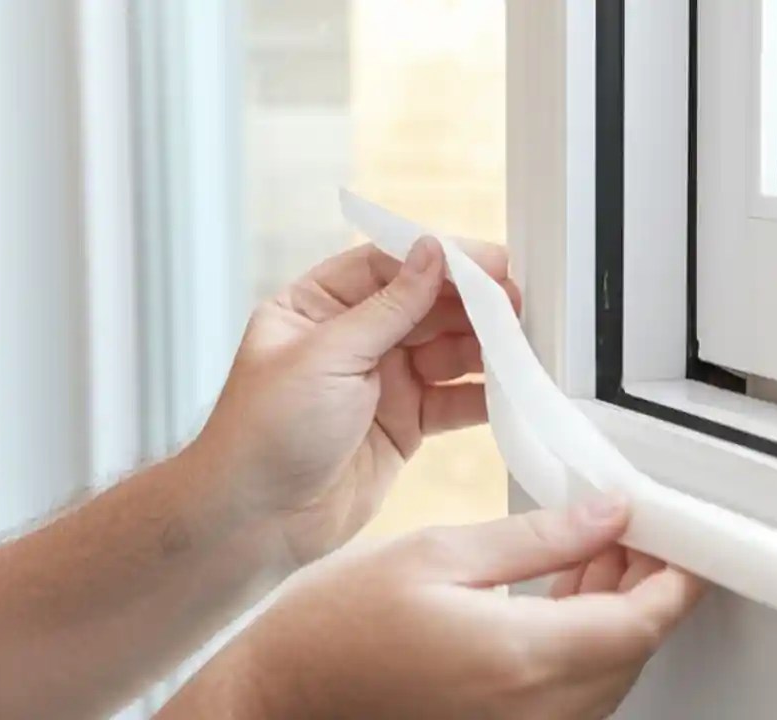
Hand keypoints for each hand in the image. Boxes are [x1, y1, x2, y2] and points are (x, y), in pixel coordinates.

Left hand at [192, 237, 516, 566]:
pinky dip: (483, 395)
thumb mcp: (327, 354)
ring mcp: (381, 382)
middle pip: (426, 307)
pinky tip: (511, 388)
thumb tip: (432, 253)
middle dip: (472, 305)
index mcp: (317, 307)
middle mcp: (352, 339)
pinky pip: (453, 401)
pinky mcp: (404, 425)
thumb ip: (388, 306)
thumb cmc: (264, 432)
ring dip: (485, 348)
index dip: (441, 261)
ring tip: (523, 346)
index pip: (388, 266)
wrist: (254, 523)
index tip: (489, 264)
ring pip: (446, 352)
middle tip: (517, 305)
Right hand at [204, 496, 705, 719]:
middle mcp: (532, 714)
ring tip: (593, 552)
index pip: (642, 621)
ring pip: (607, 674)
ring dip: (615, 614)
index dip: (677, 577)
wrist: (279, 699)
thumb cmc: (334, 631)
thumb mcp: (438, 553)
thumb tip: (607, 513)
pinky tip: (561, 599)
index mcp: (521, 659)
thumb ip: (537, 537)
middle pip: (633, 649)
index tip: (685, 542)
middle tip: (631, 530)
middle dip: (646, 586)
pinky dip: (582, 646)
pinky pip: (571, 697)